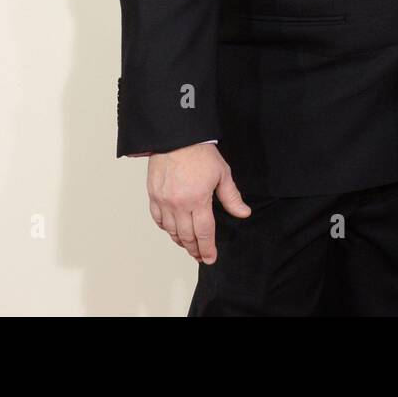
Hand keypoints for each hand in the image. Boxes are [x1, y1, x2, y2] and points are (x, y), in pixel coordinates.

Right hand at [145, 142, 250, 263]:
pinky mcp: (153, 196)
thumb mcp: (222, 173)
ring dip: (181, 241)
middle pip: (187, 236)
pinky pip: (158, 220)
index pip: (204, 232)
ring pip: (171, 231)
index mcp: (198, 200)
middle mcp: (179, 205)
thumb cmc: (200, 153)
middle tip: (200, 256)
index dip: (208, 248)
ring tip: (189, 245)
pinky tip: (173, 230)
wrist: (176, 138)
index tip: (210, 258)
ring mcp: (164, 202)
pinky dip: (166, 228)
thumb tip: (243, 213)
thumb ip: (231, 197)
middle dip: (195, 249)